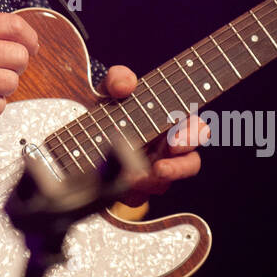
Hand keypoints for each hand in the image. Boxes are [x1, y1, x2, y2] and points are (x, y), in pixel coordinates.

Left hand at [99, 64, 206, 207]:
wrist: (81, 131)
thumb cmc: (108, 108)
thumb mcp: (110, 88)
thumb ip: (118, 79)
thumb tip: (126, 84)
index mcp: (170, 123)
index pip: (195, 129)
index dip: (194, 135)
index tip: (176, 141)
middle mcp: (165, 150)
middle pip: (189, 163)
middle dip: (179, 168)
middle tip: (159, 167)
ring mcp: (150, 171)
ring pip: (163, 184)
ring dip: (150, 183)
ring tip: (134, 178)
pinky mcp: (132, 188)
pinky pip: (137, 197)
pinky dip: (129, 193)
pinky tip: (118, 184)